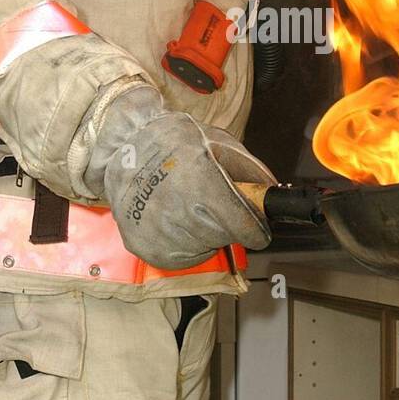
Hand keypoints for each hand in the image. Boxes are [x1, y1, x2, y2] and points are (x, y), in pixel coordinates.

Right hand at [86, 85, 274, 269]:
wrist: (125, 144)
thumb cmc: (177, 141)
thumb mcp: (220, 143)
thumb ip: (251, 172)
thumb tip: (273, 199)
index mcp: (199, 179)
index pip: (241, 226)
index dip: (254, 228)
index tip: (256, 227)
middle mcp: (175, 208)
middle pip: (223, 237)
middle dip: (226, 225)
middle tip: (212, 204)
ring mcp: (154, 230)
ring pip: (202, 248)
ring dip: (203, 234)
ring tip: (188, 207)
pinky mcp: (141, 245)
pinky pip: (179, 258)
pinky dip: (183, 244)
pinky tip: (173, 219)